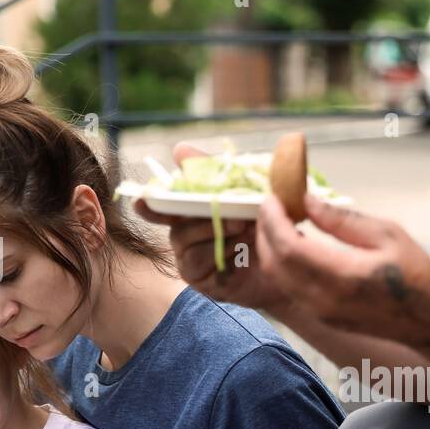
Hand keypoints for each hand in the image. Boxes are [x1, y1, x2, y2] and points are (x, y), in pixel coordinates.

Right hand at [132, 143, 283, 310]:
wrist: (289, 262)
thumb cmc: (265, 224)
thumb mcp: (244, 191)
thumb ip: (212, 171)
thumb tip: (179, 149)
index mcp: (191, 213)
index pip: (161, 206)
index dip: (149, 203)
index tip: (140, 202)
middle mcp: (185, 236)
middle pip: (174, 222)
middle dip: (200, 213)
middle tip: (227, 212)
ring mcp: (189, 259)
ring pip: (184, 240)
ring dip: (215, 230)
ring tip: (245, 227)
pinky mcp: (199, 279)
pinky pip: (196, 261)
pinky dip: (218, 251)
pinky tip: (241, 250)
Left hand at [256, 192, 429, 346]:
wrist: (428, 320)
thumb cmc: (414, 272)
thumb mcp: (387, 234)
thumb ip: (343, 219)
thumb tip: (307, 200)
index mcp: (344, 277)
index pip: (290, 247)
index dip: (273, 220)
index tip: (272, 198)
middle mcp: (325, 300)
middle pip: (275, 264)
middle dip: (265, 231)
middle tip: (270, 206)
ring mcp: (321, 313)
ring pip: (277, 278)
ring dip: (270, 248)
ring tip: (280, 221)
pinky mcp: (321, 319)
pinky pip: (288, 289)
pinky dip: (281, 264)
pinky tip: (294, 245)